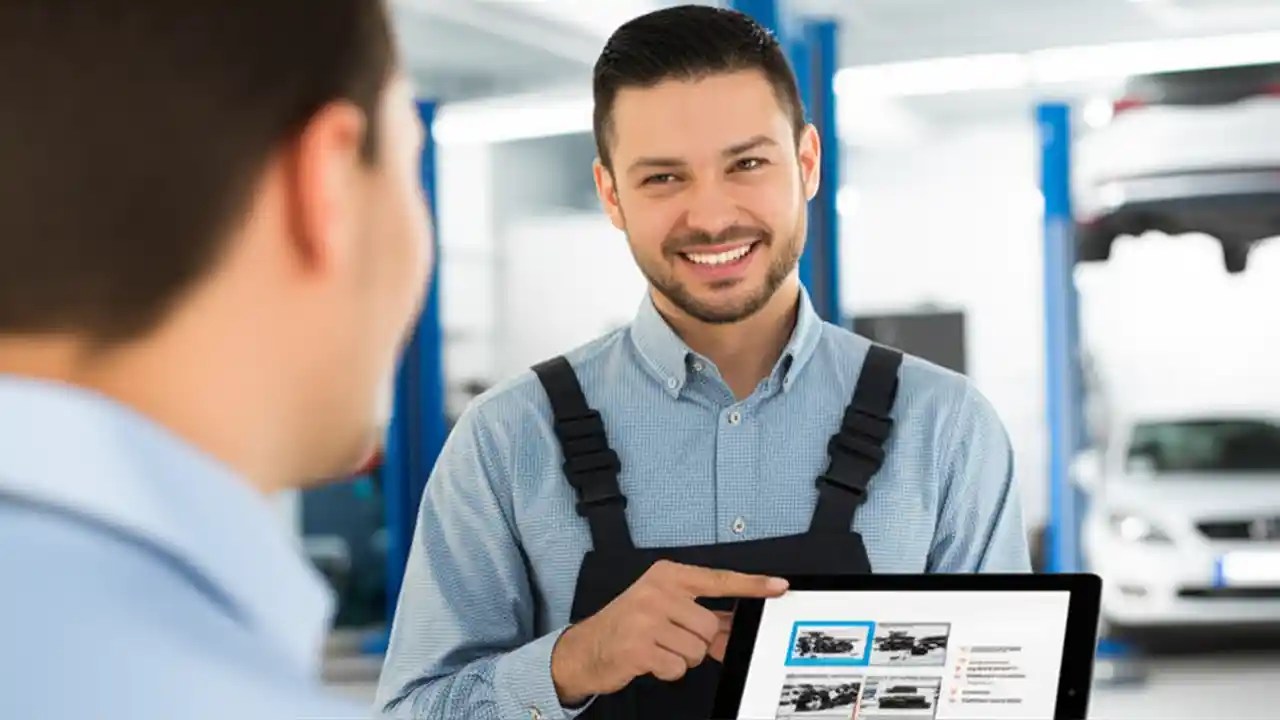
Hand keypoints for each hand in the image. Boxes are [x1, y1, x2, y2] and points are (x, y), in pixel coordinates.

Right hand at [550, 560, 787, 704]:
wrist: (586, 649)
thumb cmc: (628, 625)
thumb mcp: (663, 609)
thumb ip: (702, 615)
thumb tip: (735, 629)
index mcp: (667, 576)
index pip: (718, 580)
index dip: (752, 585)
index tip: (779, 587)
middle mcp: (657, 592)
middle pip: (710, 626)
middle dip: (698, 641)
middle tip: (673, 639)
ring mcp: (646, 619)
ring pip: (697, 650)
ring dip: (683, 657)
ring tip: (659, 648)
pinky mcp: (639, 647)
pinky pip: (679, 667)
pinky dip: (669, 670)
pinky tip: (650, 660)